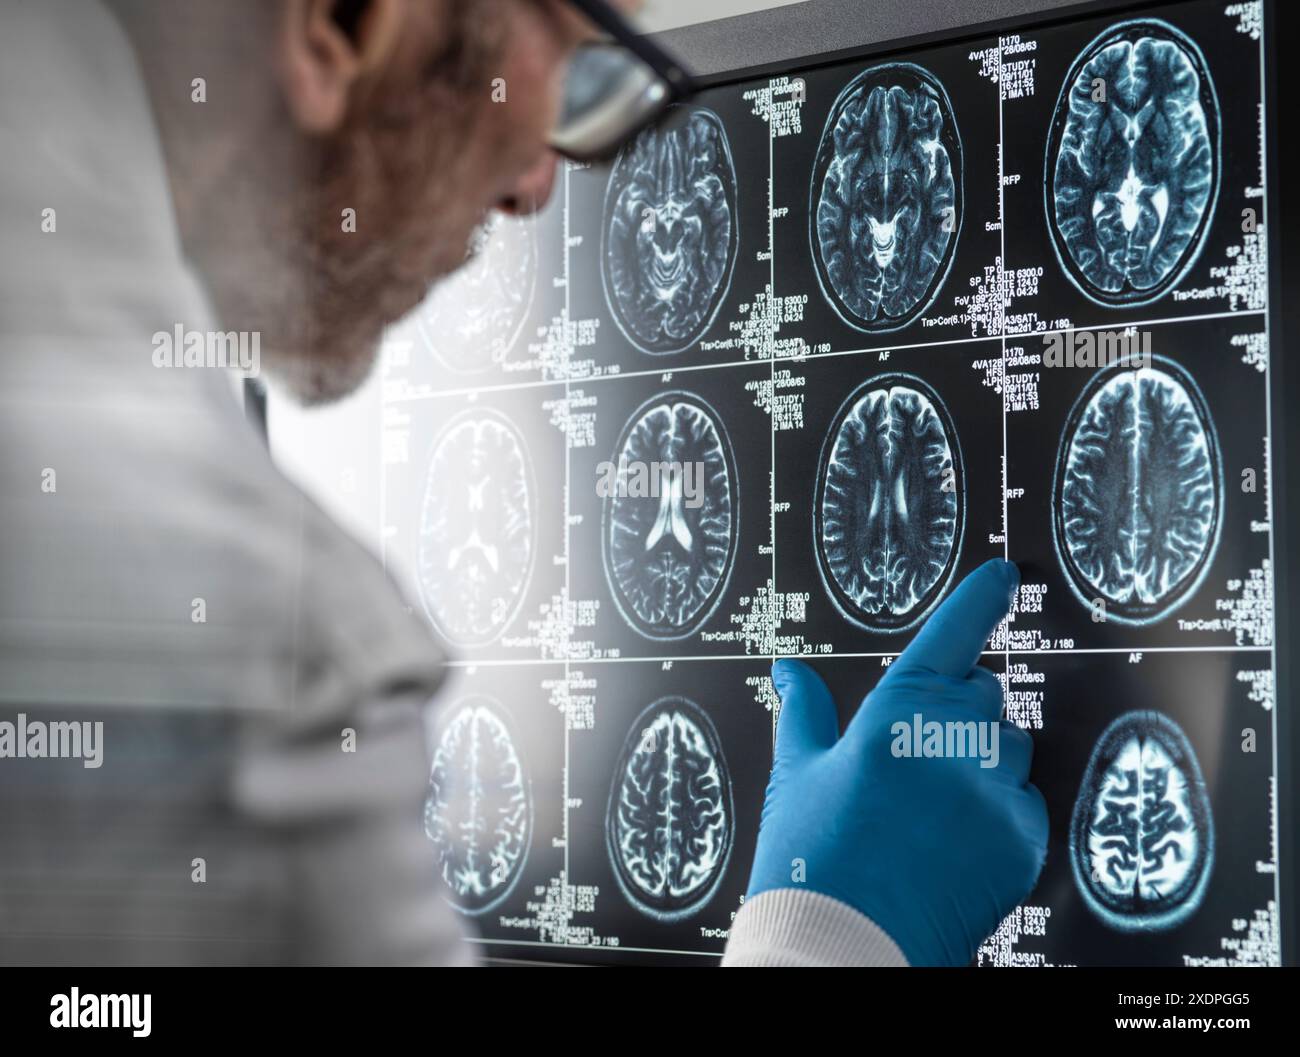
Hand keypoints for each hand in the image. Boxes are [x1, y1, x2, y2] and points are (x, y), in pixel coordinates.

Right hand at [745, 558, 1047, 965]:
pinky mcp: (1022, 838)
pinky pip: (1025, 804)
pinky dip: (1000, 816)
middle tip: (919, 760)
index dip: (981, 599)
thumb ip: (803, 712)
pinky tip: (956, 844)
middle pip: (986, 696)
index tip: (1002, 578)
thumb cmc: (813, 860)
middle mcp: (953, 741)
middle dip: (960, 714)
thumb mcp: (798, 774)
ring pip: (1011, 750)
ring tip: (934, 811)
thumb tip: (789, 670)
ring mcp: (994, 790)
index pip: (953, 634)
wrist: (845, 943)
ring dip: (984, 765)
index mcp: (896, 712)